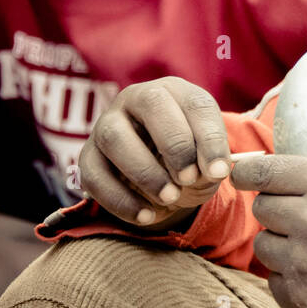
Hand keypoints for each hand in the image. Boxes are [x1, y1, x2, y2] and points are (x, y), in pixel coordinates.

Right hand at [79, 78, 231, 226]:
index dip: (209, 138)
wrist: (156, 178)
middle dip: (175, 145)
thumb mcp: (205, 162)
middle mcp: (138, 98)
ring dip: (145, 172)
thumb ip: (210, 165)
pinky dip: (121, 200)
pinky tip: (146, 215)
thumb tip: (211, 172)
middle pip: (152, 104)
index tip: (218, 172)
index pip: (195, 104)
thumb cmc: (187, 161)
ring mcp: (107, 124)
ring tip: (169, 198)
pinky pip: (94, 175)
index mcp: (176, 92)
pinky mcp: (88, 156)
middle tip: (189, 179)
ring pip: (115, 137)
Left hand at [230, 154, 306, 307]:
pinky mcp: (302, 301)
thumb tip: (272, 170)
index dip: (247, 173)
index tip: (242, 175)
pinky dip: (291, 279)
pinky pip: (274, 282)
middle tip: (306, 219)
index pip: (262, 172)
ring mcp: (304, 265)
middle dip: (278, 211)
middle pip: (261, 208)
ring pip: (263, 246)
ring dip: (282, 245)